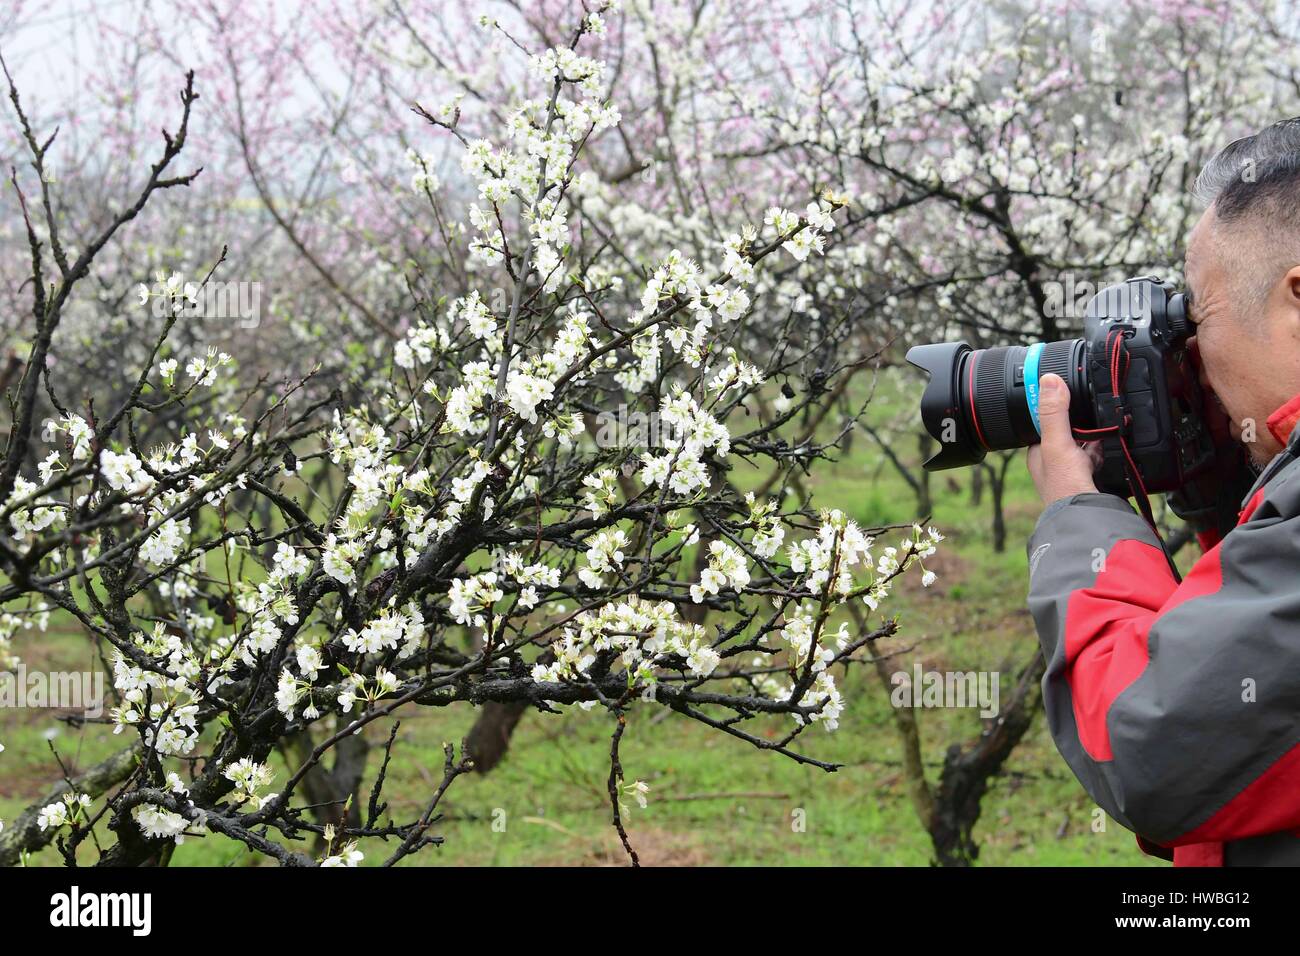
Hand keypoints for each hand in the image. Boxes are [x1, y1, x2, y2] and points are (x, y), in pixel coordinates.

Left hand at [1026, 372, 1101, 504]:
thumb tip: (1048, 379)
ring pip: (1086, 440)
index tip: (1068, 387)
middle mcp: (1052, 459)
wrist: (1089, 516)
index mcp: (1037, 450)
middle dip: (1081, 420)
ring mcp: (1072, 468)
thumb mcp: (1057, 443)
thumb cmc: (1064, 486)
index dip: (1057, 403)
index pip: (1045, 418)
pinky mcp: (1091, 475)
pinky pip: (1100, 454)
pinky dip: (1106, 448)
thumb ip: (1054, 413)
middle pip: (1068, 427)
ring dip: (1096, 433)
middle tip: (1092, 410)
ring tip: (1102, 429)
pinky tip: (1112, 446)